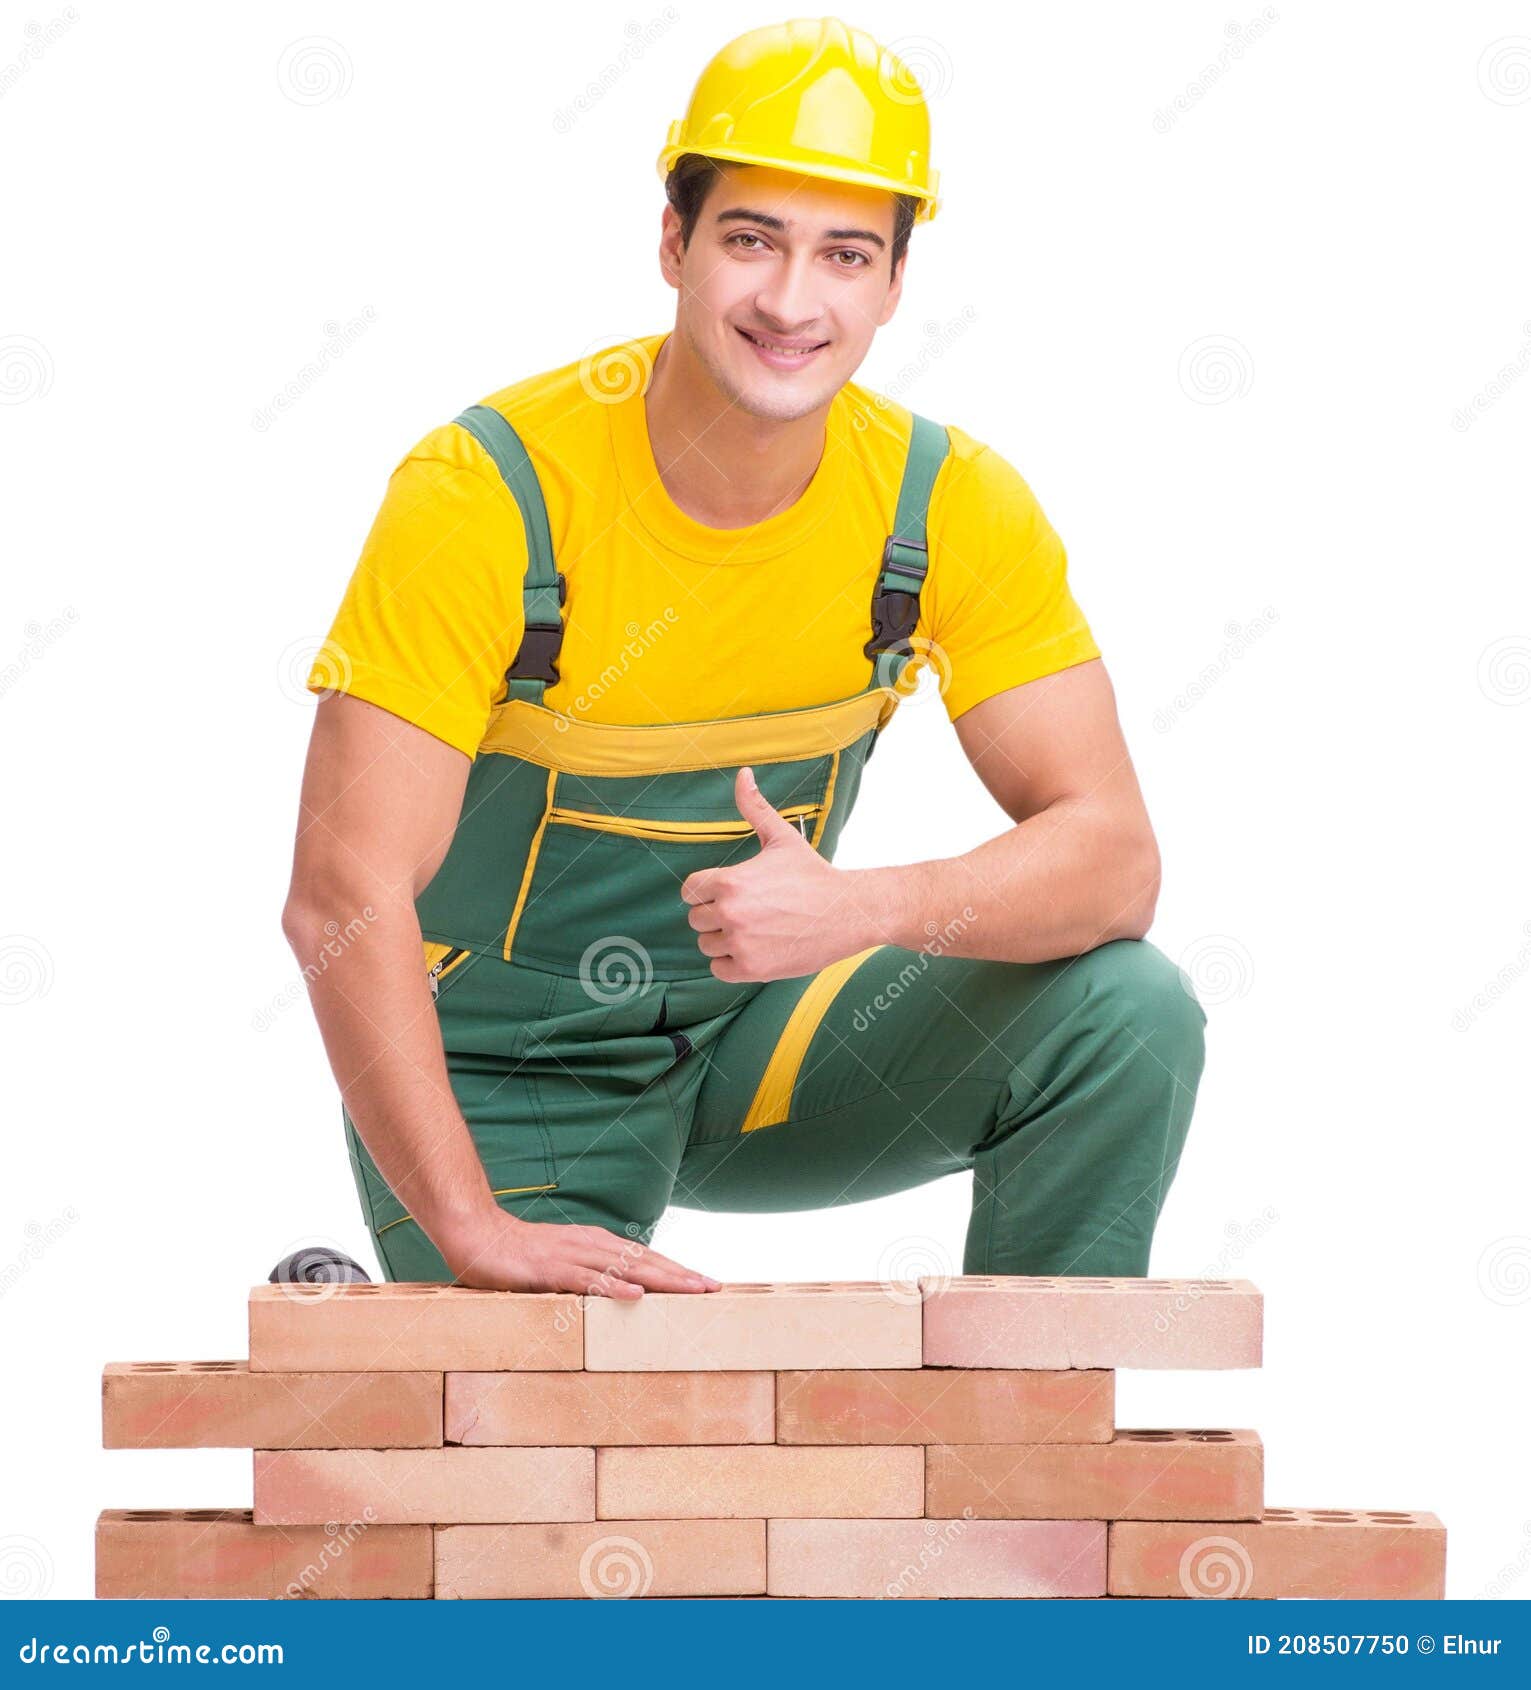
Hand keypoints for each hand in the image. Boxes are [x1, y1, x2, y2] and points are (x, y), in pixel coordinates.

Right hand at [435, 1205, 720, 1297]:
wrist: (476, 1234)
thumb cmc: (518, 1255)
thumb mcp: (561, 1263)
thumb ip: (587, 1273)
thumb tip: (618, 1291)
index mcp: (596, 1244)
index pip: (645, 1257)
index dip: (677, 1270)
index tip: (706, 1283)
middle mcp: (591, 1245)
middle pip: (645, 1261)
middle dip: (681, 1275)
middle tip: (714, 1288)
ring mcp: (571, 1255)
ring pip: (625, 1269)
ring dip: (661, 1279)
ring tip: (691, 1290)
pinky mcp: (550, 1270)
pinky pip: (587, 1281)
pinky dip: (613, 1289)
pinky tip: (635, 1297)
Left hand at [680, 766, 870, 981]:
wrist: (848, 912)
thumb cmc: (813, 875)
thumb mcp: (782, 838)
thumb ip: (754, 808)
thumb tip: (743, 774)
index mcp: (729, 881)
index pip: (689, 892)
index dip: (707, 892)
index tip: (730, 893)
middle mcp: (730, 913)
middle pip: (696, 920)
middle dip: (717, 917)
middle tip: (749, 912)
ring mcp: (741, 943)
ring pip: (707, 946)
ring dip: (725, 941)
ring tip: (755, 930)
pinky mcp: (752, 969)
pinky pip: (719, 970)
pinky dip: (732, 963)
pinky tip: (756, 949)